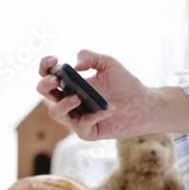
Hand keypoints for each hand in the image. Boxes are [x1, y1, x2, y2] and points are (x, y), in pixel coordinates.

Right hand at [35, 50, 157, 139]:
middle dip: (45, 85)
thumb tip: (75, 65)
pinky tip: (108, 109)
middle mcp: (69, 100)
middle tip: (56, 79)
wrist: (144, 104)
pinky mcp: (87, 132)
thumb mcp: (108, 63)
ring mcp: (76, 117)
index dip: (45, 66)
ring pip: (55, 113)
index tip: (55, 59)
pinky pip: (81, 126)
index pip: (47, 74)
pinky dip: (94, 116)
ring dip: (63, 105)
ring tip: (77, 98)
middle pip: (44, 92)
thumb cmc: (125, 84)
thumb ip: (92, 57)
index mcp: (70, 84)